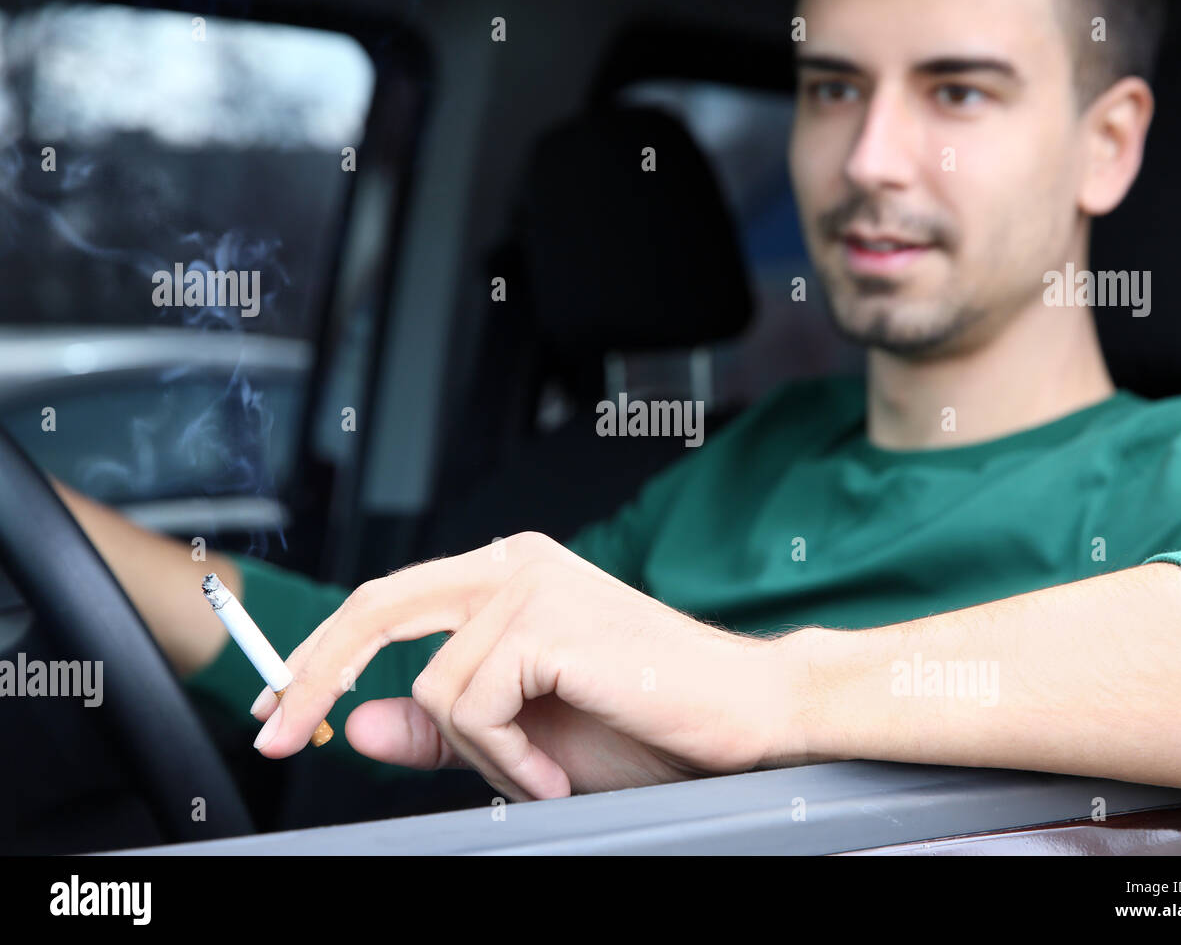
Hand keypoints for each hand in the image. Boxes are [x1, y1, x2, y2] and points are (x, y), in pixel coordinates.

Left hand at [250, 532, 803, 799]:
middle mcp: (514, 562)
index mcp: (507, 575)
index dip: (320, 652)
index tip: (277, 705)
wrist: (745, 717)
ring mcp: (531, 582)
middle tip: (278, 735)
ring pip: (435, 685)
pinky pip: (472, 704)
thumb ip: (441, 727)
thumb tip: (357, 725)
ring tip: (541, 775)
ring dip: (480, 756)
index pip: (387, 600)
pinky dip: (506, 758)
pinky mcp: (548, 617)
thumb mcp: (520, 736)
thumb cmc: (649, 721)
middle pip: (377, 609)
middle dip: (313, 676)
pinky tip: (556, 769)